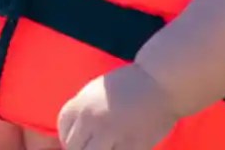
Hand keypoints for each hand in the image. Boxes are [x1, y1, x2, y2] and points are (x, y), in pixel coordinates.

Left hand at [57, 64, 179, 149]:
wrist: (161, 81)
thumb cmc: (129, 85)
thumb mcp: (96, 91)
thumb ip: (82, 113)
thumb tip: (71, 139)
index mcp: (80, 104)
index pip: (63, 134)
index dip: (71, 140)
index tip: (83, 140)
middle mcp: (91, 119)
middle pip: (74, 149)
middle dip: (84, 149)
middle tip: (101, 143)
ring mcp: (111, 134)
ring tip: (112, 144)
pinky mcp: (132, 146)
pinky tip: (125, 145)